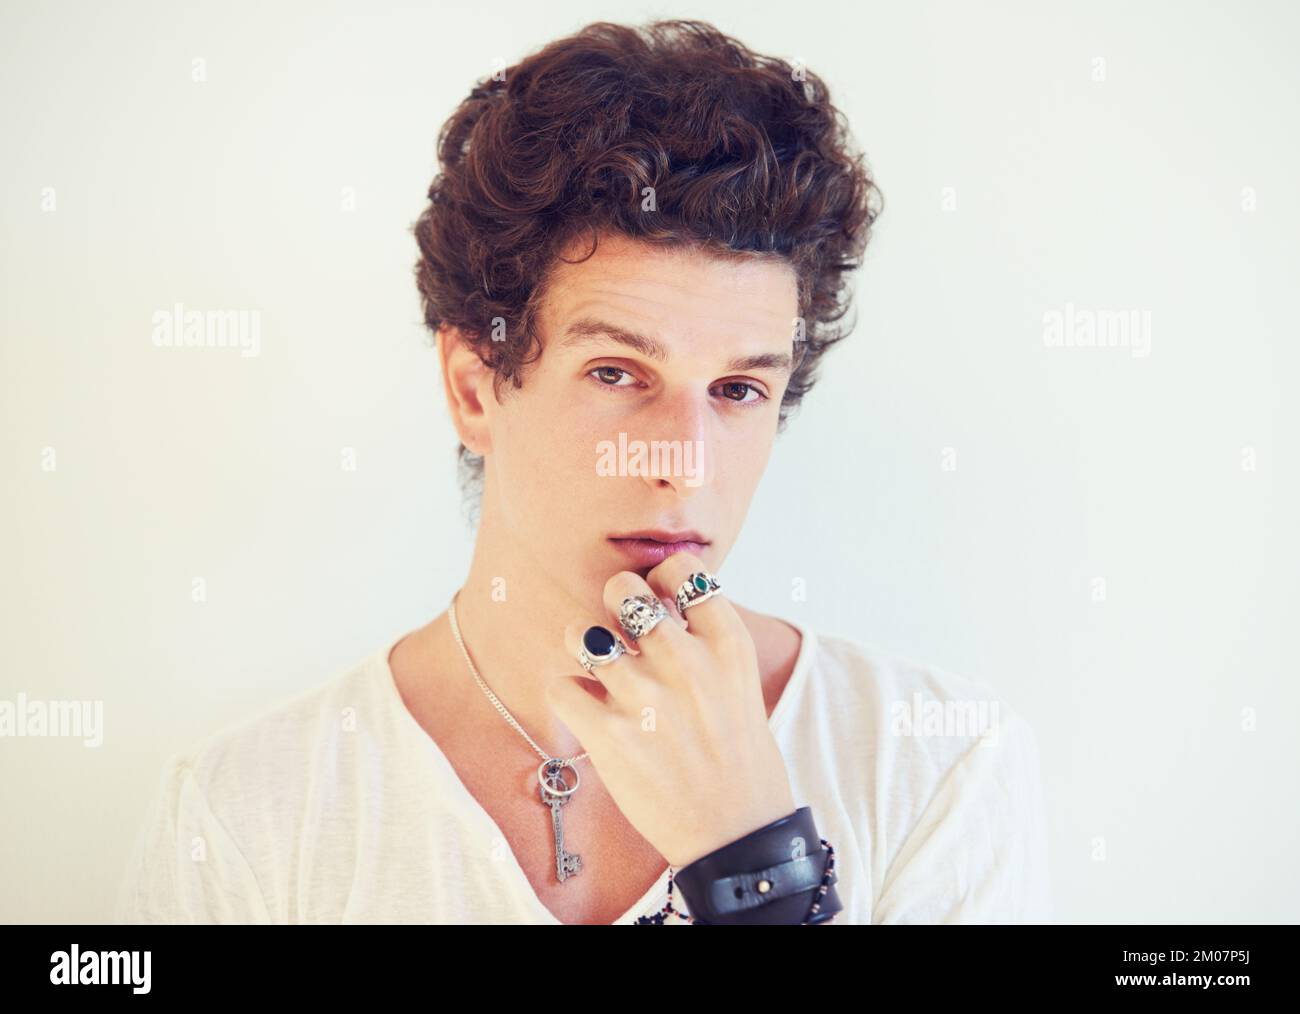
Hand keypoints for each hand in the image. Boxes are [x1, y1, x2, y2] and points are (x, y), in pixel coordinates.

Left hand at [545, 551, 796, 868]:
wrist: (737, 837)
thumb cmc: (742, 763)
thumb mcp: (742, 688)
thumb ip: (706, 646)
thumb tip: (663, 609)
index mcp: (727, 646)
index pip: (684, 571)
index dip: (662, 577)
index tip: (657, 598)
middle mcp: (686, 662)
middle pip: (623, 590)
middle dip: (613, 603)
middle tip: (618, 629)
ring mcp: (645, 697)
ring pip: (581, 633)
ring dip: (581, 645)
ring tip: (594, 665)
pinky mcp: (610, 736)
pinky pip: (561, 687)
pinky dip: (566, 695)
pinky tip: (585, 709)